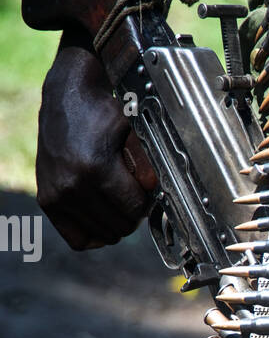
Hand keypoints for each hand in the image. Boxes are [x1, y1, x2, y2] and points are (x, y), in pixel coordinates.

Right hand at [36, 43, 155, 250]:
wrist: (66, 98)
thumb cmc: (101, 113)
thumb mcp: (132, 132)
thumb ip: (146, 165)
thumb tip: (153, 193)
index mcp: (96, 168)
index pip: (134, 209)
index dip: (146, 203)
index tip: (145, 193)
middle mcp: (73, 185)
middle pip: (120, 225)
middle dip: (132, 213)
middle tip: (131, 196)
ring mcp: (57, 195)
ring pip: (102, 234)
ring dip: (115, 223)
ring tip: (116, 202)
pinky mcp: (46, 200)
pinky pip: (77, 239)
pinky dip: (93, 235)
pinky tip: (102, 219)